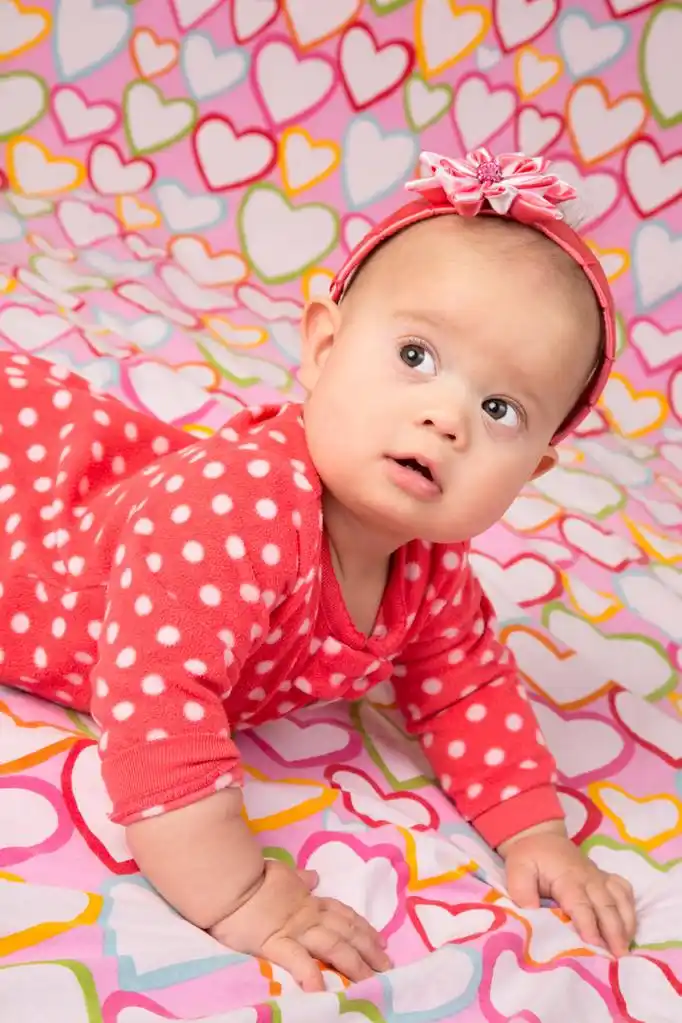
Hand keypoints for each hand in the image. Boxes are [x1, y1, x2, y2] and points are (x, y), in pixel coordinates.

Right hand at [209, 859, 391, 990]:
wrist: (230, 881)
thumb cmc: (254, 876)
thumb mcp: (282, 872)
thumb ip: (300, 878)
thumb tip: (314, 876)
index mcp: (308, 900)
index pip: (342, 913)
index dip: (362, 926)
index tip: (380, 939)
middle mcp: (309, 915)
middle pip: (346, 931)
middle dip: (369, 948)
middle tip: (388, 964)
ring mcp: (295, 929)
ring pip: (333, 945)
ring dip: (355, 962)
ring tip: (371, 979)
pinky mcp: (276, 943)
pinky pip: (298, 961)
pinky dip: (313, 976)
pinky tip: (325, 993)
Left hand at [499, 823, 635, 956]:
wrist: (541, 838)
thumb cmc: (529, 858)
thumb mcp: (517, 870)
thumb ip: (522, 890)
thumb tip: (531, 911)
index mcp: (567, 877)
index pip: (580, 903)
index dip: (588, 924)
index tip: (594, 944)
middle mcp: (589, 877)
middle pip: (606, 905)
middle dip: (614, 931)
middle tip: (618, 956)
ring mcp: (600, 877)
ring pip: (620, 899)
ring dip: (626, 923)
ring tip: (626, 948)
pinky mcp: (606, 879)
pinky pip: (625, 891)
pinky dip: (630, 908)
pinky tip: (629, 928)